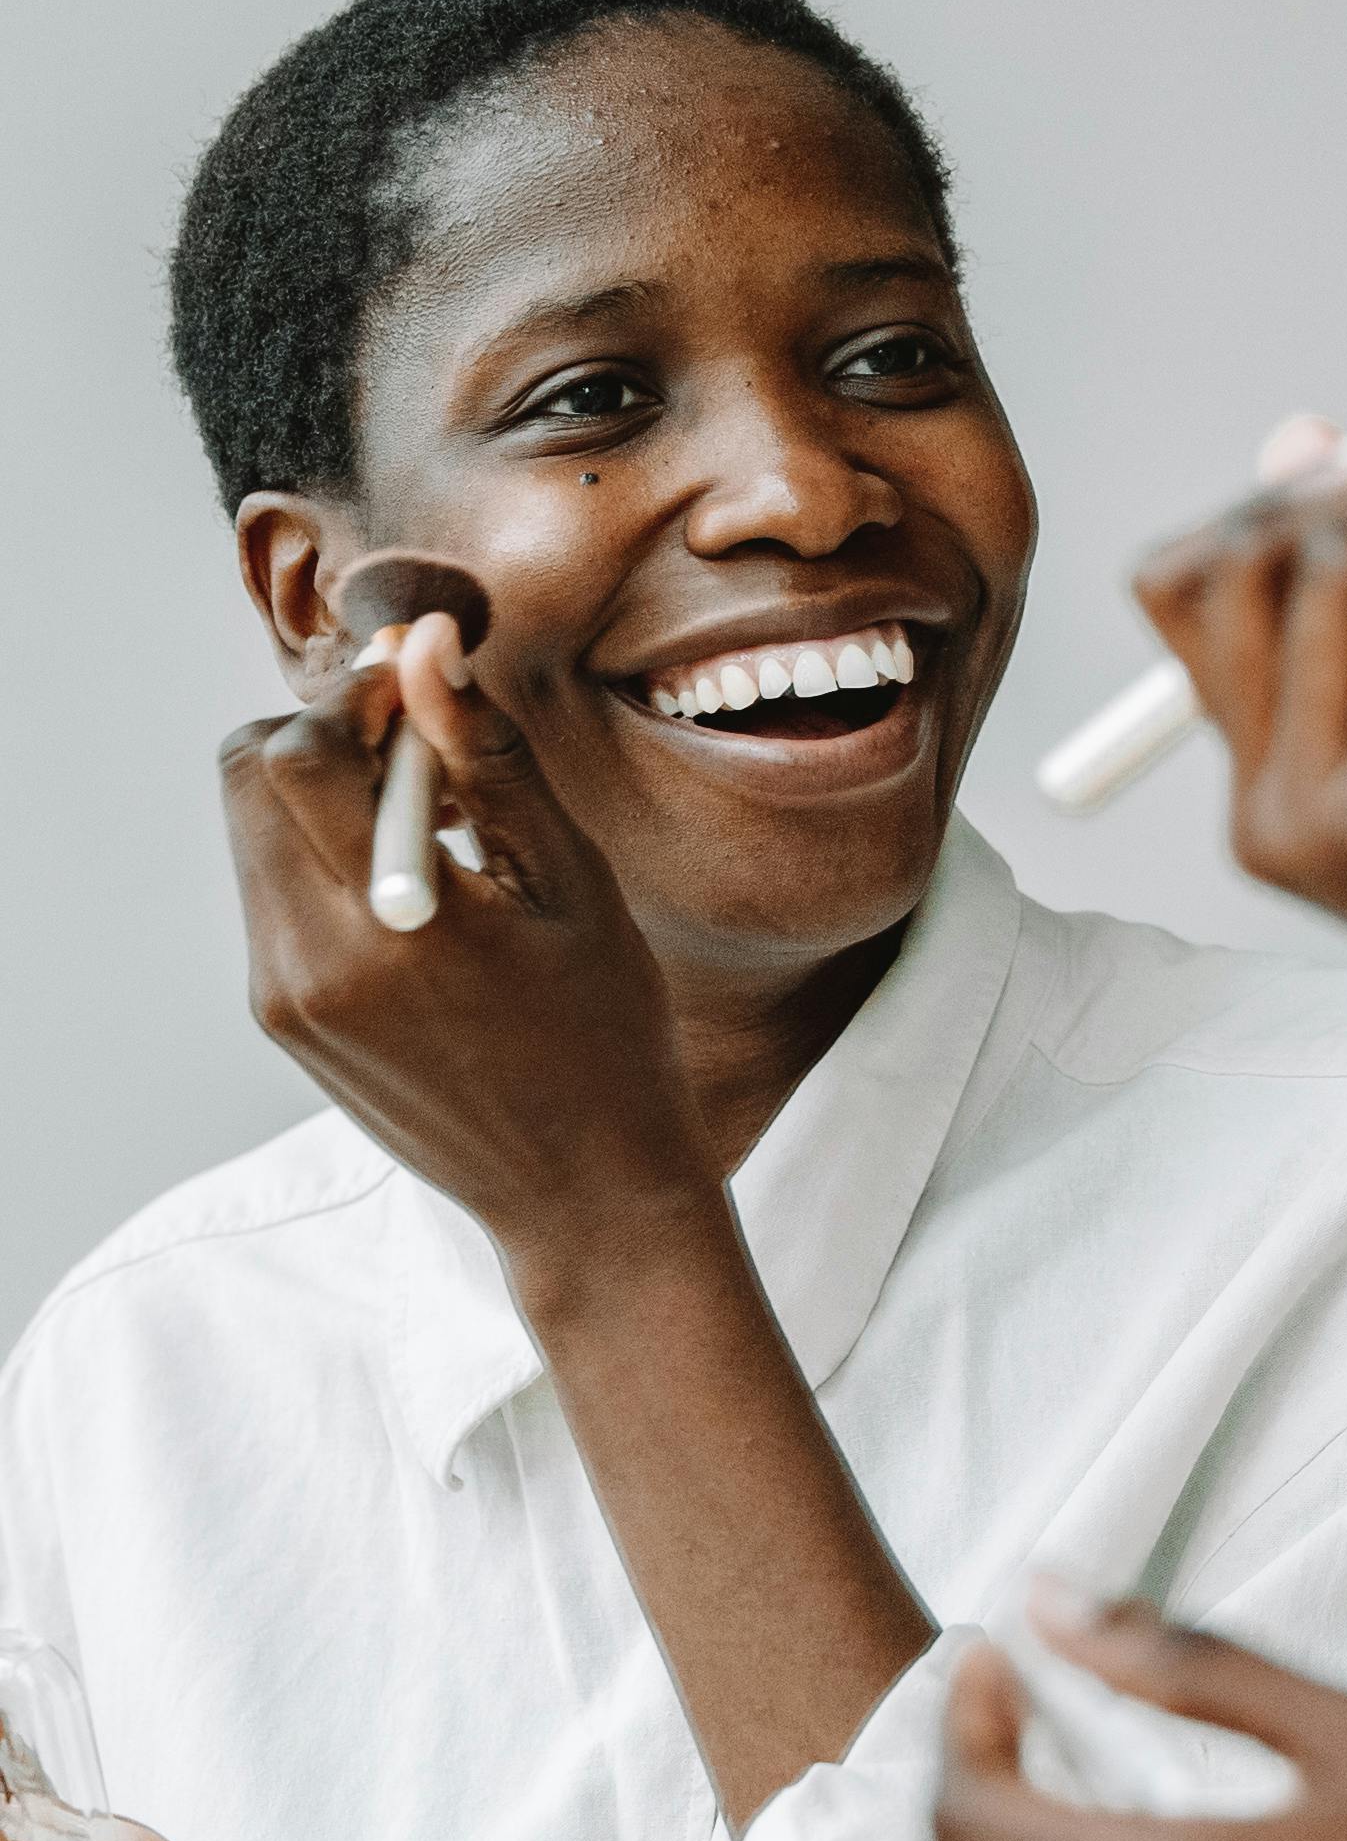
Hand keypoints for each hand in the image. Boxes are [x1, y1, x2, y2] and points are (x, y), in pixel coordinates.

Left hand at [220, 617, 716, 1266]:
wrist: (581, 1191)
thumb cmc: (605, 1034)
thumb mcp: (571, 882)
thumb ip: (487, 759)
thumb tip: (430, 648)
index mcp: (389, 930)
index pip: (295, 755)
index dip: (353, 697)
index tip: (423, 690)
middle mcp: (308, 965)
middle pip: (248, 776)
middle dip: (326, 733)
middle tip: (424, 749)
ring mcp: (284, 997)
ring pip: (253, 827)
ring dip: (326, 792)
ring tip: (437, 827)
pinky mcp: (282, 1017)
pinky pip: (273, 889)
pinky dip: (327, 854)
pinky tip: (418, 887)